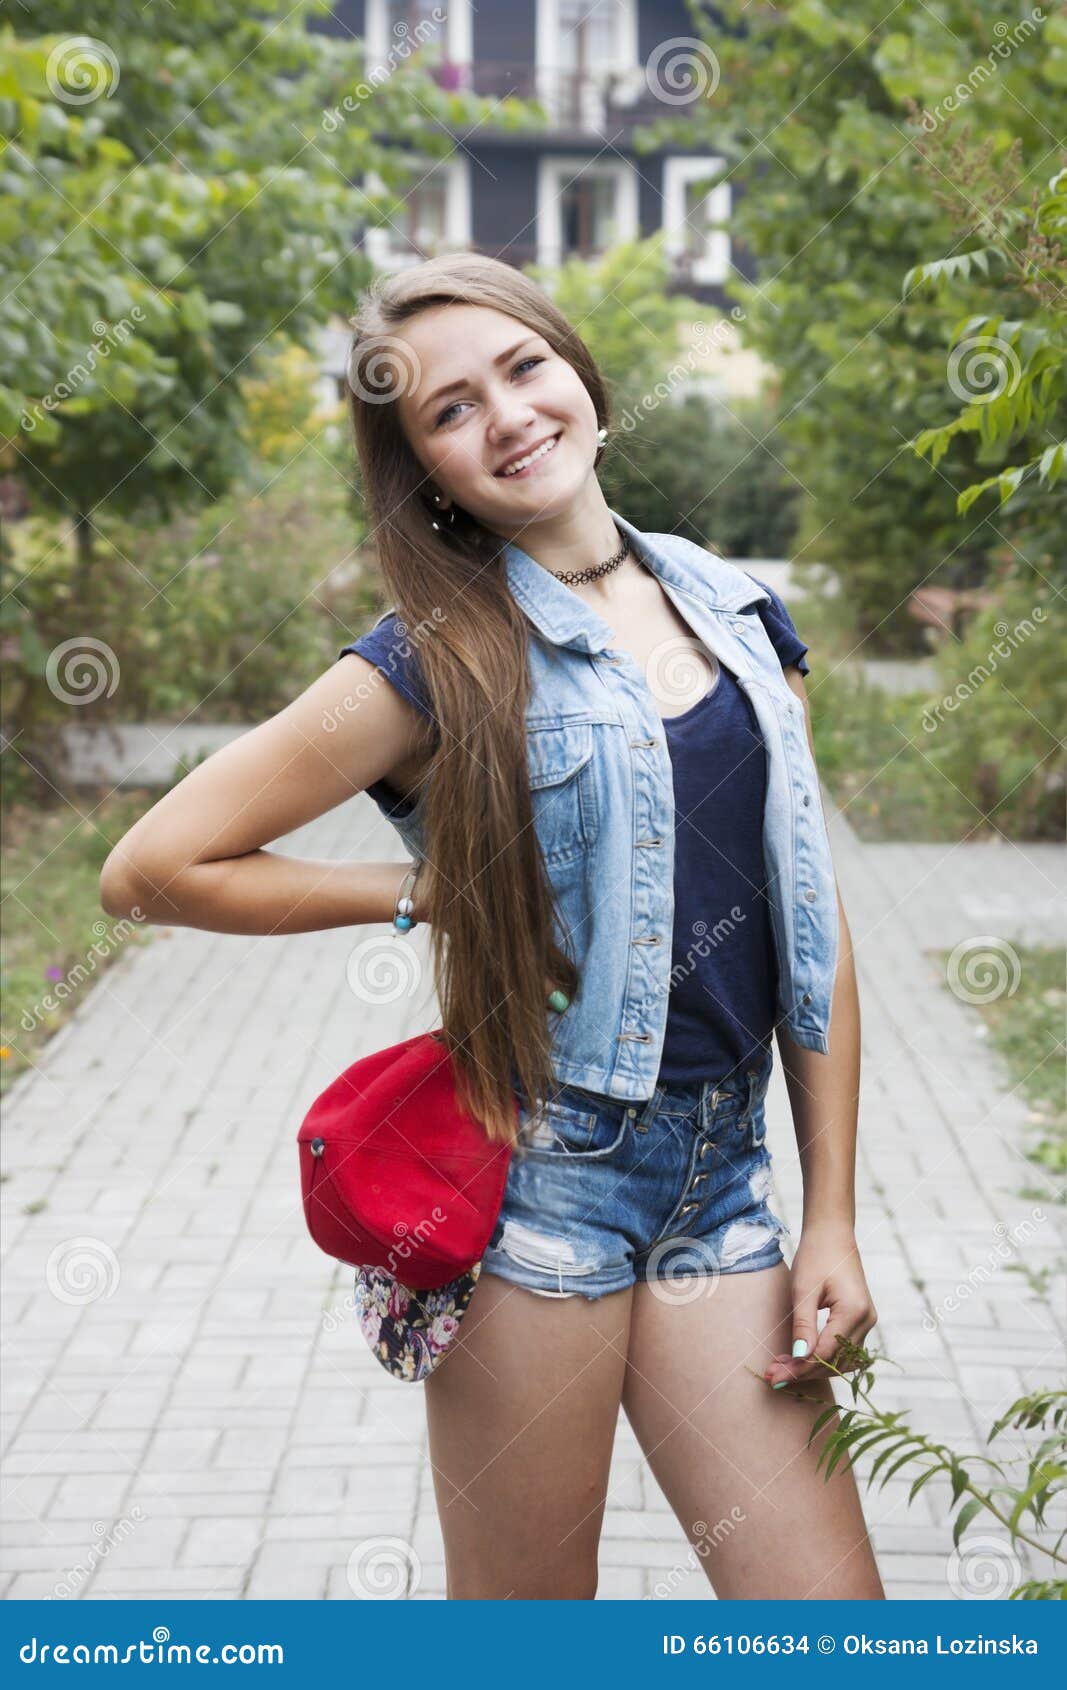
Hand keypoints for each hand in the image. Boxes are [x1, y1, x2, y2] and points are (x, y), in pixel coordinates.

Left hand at [763, 1220, 876, 1388]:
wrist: (832, 1234)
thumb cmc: (816, 1255)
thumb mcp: (803, 1289)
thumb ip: (803, 1325)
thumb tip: (799, 1358)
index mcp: (854, 1311)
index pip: (825, 1354)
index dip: (799, 1368)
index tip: (774, 1377)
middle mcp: (866, 1320)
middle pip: (835, 1361)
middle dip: (803, 1371)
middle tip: (773, 1376)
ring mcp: (867, 1321)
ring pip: (842, 1360)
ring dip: (813, 1367)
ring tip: (783, 1367)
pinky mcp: (861, 1320)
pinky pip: (844, 1349)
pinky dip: (824, 1357)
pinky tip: (801, 1357)